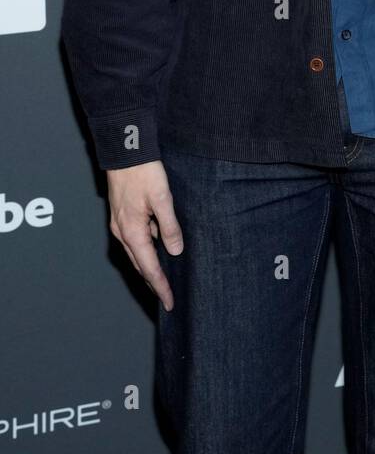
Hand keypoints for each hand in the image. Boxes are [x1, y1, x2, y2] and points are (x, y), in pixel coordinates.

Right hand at [107, 162, 183, 311]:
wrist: (125, 151)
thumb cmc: (143, 171)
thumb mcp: (162, 198)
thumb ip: (169, 226)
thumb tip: (174, 251)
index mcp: (133, 231)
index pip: (149, 267)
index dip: (160, 286)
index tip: (169, 302)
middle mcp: (122, 232)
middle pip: (139, 265)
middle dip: (153, 282)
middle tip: (167, 298)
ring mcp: (120, 224)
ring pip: (136, 254)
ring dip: (149, 268)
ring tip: (163, 279)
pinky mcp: (122, 215)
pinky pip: (135, 240)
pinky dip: (146, 251)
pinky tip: (158, 248)